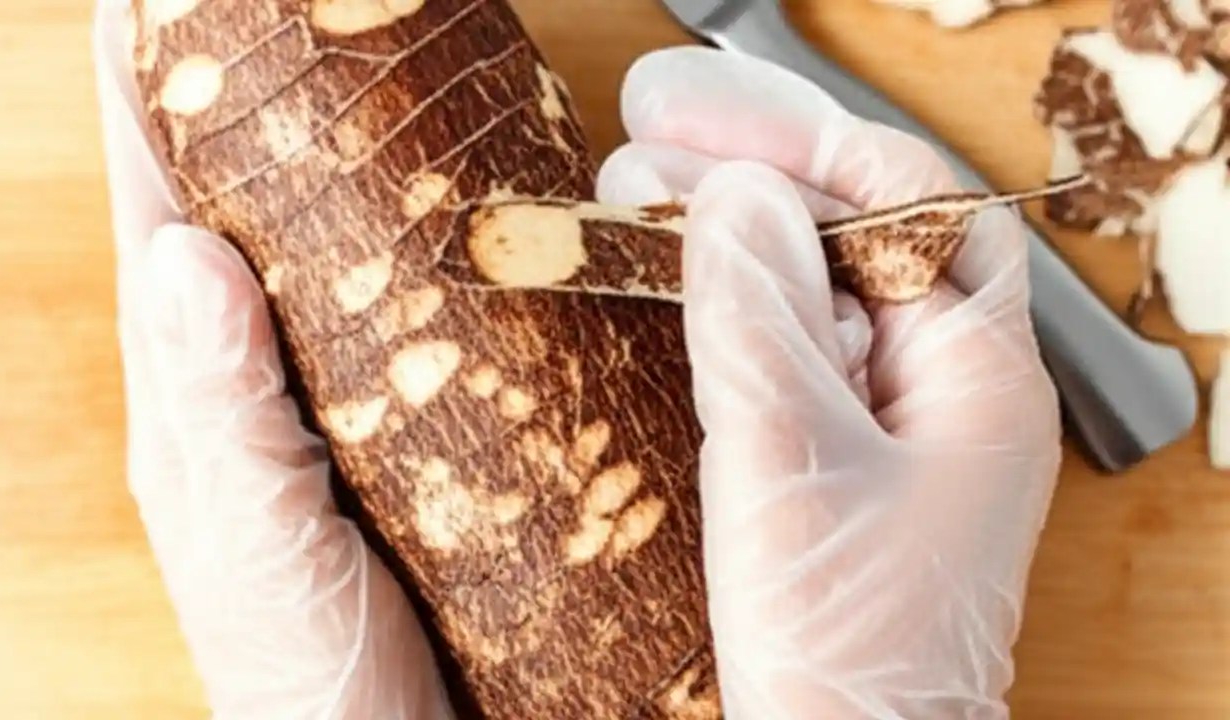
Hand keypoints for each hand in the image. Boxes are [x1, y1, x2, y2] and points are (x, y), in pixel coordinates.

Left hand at [92, 2, 452, 717]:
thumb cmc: (310, 684)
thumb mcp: (256, 547)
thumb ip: (220, 411)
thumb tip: (183, 253)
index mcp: (195, 398)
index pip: (155, 211)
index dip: (148, 96)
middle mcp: (256, 384)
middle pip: (240, 210)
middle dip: (251, 103)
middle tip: (288, 17)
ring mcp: (331, 407)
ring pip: (326, 256)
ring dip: (339, 165)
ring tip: (377, 78)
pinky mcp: (407, 433)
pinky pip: (402, 318)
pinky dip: (418, 253)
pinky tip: (462, 221)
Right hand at [598, 47, 1061, 717]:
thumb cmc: (847, 652)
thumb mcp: (790, 463)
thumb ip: (763, 320)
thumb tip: (733, 196)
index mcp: (977, 374)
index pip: (904, 202)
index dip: (794, 142)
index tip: (691, 115)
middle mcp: (947, 385)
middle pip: (862, 230)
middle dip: (757, 173)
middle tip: (648, 132)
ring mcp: (894, 420)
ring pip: (818, 285)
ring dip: (732, 231)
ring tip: (636, 190)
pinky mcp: (843, 454)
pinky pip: (791, 347)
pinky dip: (729, 303)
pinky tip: (674, 280)